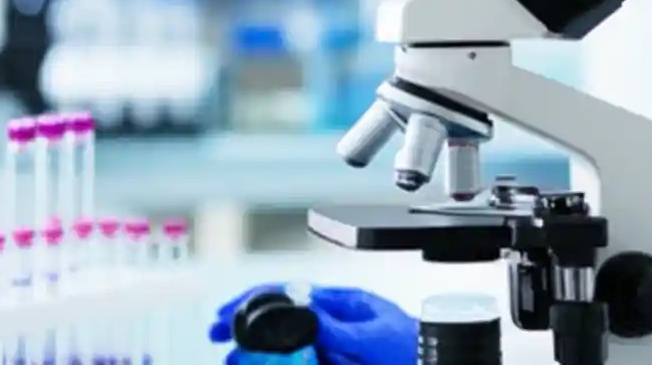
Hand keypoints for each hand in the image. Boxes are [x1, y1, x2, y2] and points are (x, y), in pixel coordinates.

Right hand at [209, 283, 417, 364]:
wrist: (433, 364)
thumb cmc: (416, 346)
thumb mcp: (376, 334)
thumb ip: (340, 326)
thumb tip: (306, 313)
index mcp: (343, 304)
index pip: (290, 293)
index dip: (257, 300)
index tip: (231, 312)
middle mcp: (333, 323)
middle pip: (280, 319)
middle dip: (246, 325)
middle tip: (218, 336)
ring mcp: (332, 346)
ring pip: (285, 344)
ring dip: (257, 350)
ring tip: (234, 358)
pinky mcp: (334, 362)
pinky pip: (300, 359)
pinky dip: (280, 360)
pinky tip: (260, 362)